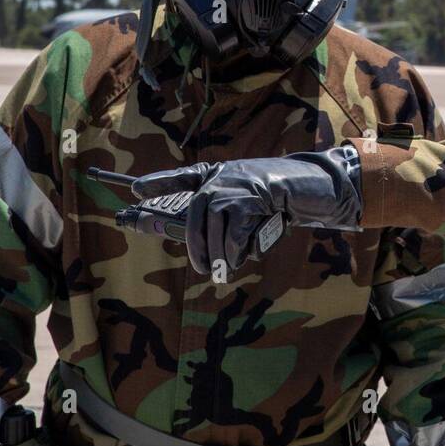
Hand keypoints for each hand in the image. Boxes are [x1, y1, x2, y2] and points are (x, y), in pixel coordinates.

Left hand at [132, 149, 362, 275]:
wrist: (308, 185)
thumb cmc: (279, 196)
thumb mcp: (248, 198)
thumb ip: (227, 216)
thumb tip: (211, 250)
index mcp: (216, 175)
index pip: (182, 178)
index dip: (158, 182)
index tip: (135, 191)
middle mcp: (218, 178)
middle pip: (195, 221)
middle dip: (199, 250)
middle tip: (207, 270)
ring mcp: (230, 188)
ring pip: (214, 233)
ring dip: (223, 256)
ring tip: (229, 268)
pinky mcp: (246, 200)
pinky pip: (234, 236)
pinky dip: (240, 250)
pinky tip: (247, 253)